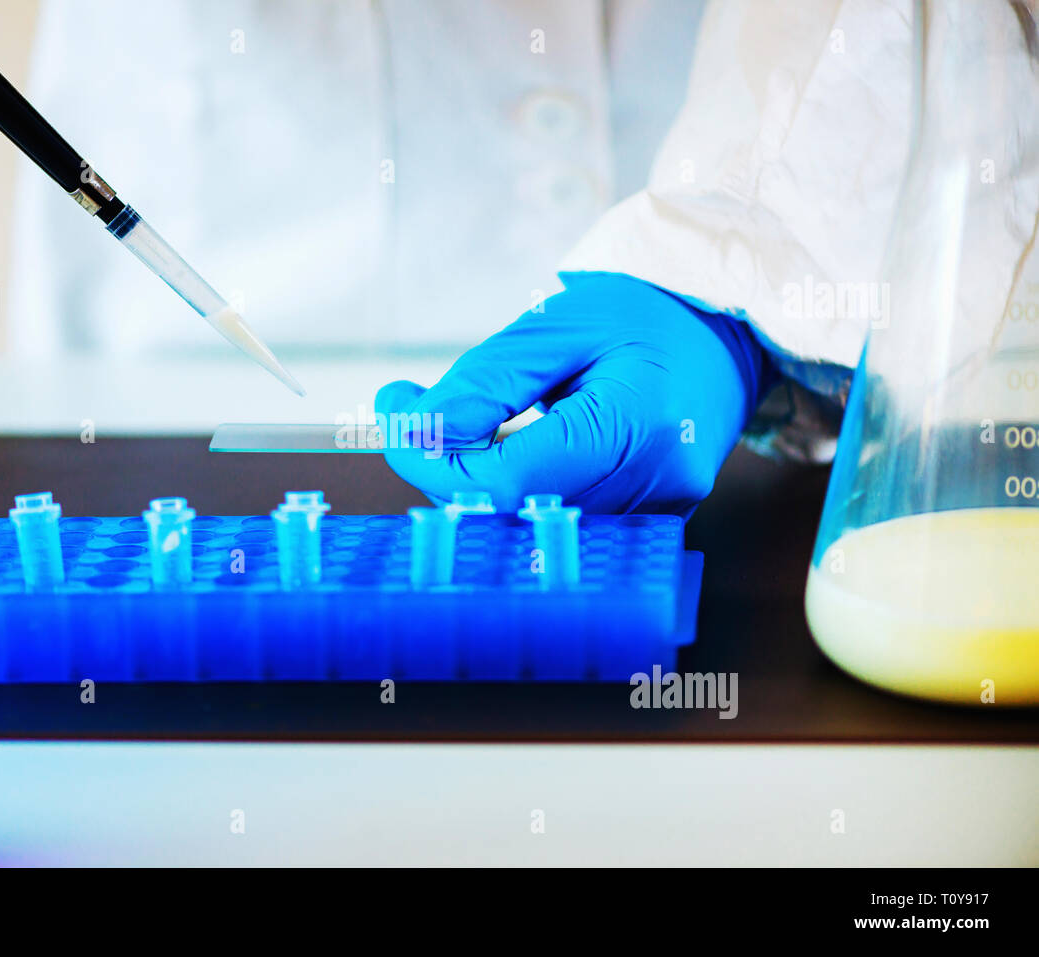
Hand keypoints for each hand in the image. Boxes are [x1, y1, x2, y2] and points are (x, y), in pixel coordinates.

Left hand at [375, 273, 769, 516]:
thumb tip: (417, 428)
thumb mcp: (559, 325)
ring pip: (530, 520)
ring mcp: (658, 510)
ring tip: (462, 420)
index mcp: (639, 425)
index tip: (397, 417)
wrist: (723, 330)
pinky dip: (515, 488)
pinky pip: (560, 518)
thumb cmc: (646, 316)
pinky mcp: (648, 519)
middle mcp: (656, 484)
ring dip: (475, 479)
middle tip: (413, 408)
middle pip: (514, 510)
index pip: (508, 482)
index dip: (435, 462)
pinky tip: (505, 447)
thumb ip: (486, 382)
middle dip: (445, 467)